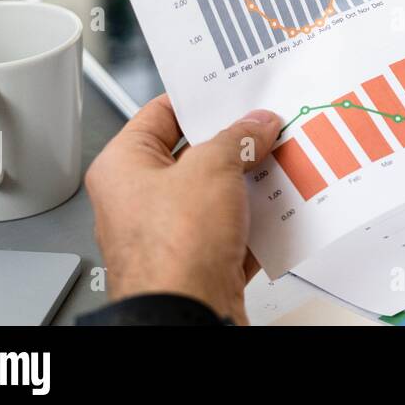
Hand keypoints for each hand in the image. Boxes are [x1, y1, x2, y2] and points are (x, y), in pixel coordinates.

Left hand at [85, 94, 281, 323]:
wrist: (187, 314)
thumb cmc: (173, 251)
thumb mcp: (213, 169)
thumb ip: (239, 138)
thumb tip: (256, 125)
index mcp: (122, 168)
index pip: (161, 115)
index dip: (199, 100)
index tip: (232, 90)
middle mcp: (138, 199)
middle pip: (194, 155)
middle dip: (234, 143)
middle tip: (265, 125)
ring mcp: (169, 232)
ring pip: (217, 193)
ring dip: (250, 180)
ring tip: (281, 159)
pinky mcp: (197, 260)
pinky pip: (232, 227)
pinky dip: (257, 217)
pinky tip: (282, 205)